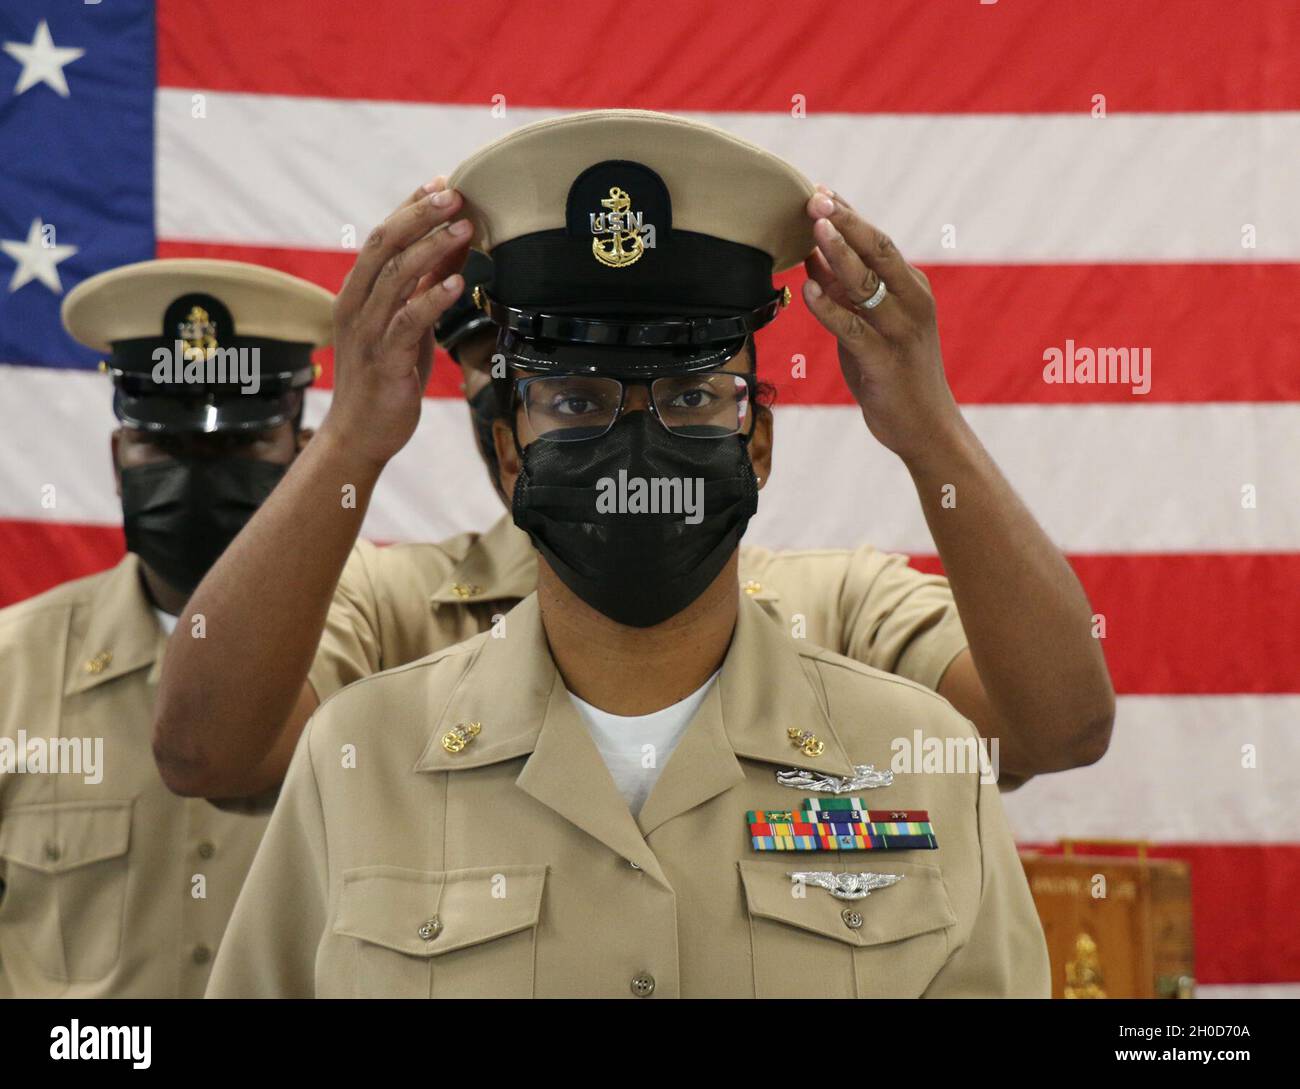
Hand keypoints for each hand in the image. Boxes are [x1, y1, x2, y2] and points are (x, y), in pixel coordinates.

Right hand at [322, 178, 471, 469]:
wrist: (358, 434)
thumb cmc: (384, 378)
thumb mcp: (405, 326)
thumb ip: (422, 289)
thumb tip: (454, 249)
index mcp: (358, 293)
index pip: (382, 237)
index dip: (410, 208)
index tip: (441, 183)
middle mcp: (356, 305)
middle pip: (384, 246)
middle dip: (420, 216)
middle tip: (454, 194)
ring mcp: (368, 331)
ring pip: (396, 278)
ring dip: (432, 249)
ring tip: (464, 228)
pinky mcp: (385, 359)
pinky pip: (408, 321)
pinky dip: (432, 298)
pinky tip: (455, 283)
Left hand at [801, 187, 964, 466]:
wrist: (926, 426)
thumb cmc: (894, 372)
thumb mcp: (869, 324)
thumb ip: (845, 291)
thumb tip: (813, 252)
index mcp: (912, 289)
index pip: (878, 242)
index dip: (848, 215)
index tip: (820, 190)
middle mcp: (911, 303)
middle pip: (878, 251)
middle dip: (845, 222)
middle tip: (815, 197)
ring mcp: (900, 331)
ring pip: (867, 284)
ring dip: (839, 253)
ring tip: (814, 228)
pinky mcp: (884, 361)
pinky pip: (853, 329)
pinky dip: (829, 309)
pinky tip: (808, 291)